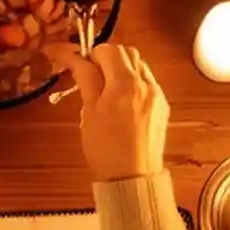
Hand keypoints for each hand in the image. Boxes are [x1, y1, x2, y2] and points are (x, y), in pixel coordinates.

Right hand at [55, 44, 169, 181]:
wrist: (133, 179)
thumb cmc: (105, 148)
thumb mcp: (89, 110)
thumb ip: (85, 78)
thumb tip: (74, 56)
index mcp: (125, 83)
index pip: (106, 49)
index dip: (85, 53)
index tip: (68, 59)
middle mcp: (146, 83)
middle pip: (126, 52)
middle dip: (105, 56)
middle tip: (87, 71)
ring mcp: (157, 95)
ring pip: (138, 65)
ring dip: (120, 67)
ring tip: (103, 86)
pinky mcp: (161, 107)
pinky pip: (146, 82)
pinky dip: (132, 81)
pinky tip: (120, 100)